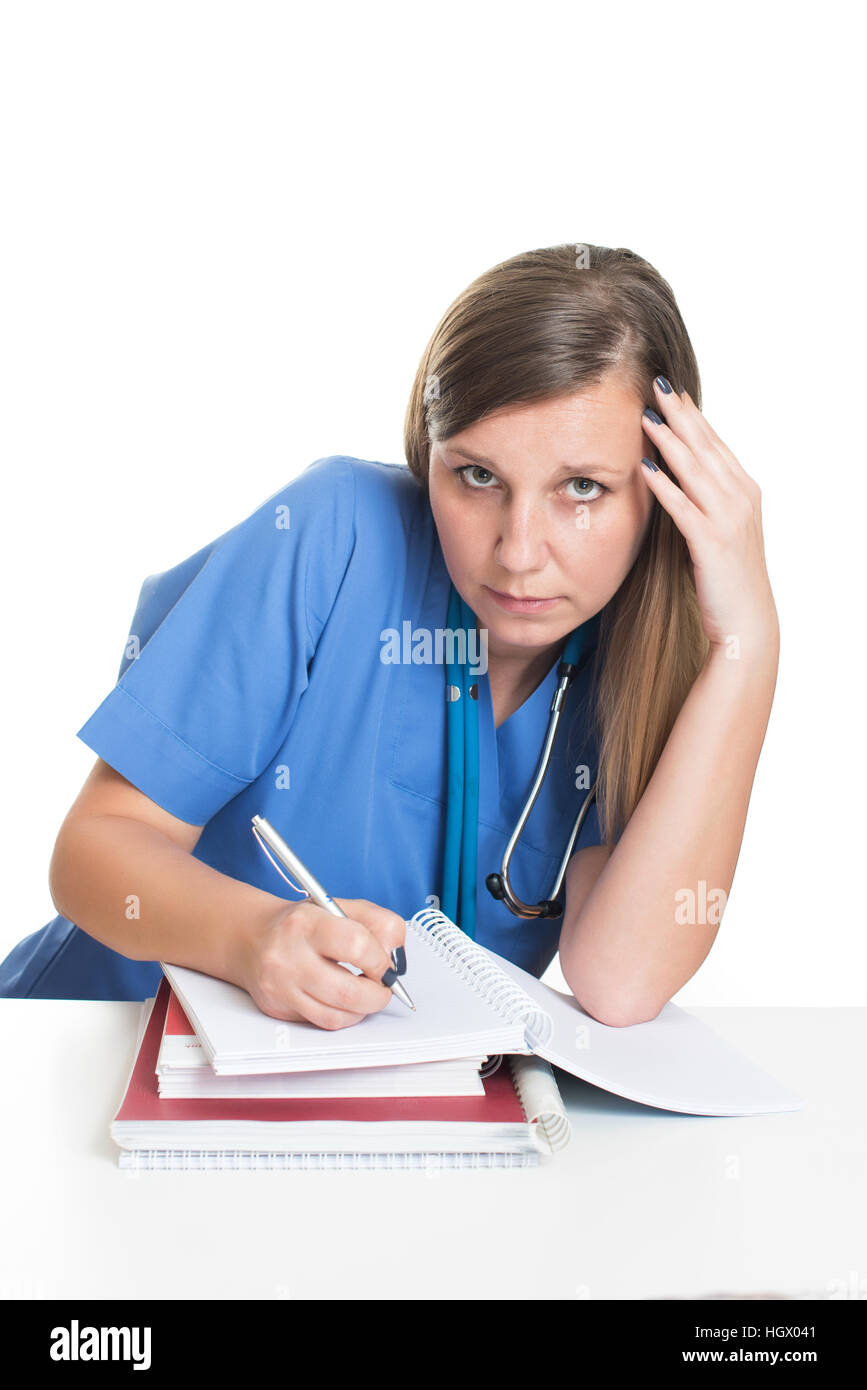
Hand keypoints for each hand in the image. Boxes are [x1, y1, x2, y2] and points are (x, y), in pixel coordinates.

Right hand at [241, 896, 406, 1030]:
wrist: (254, 937)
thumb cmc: (303, 923)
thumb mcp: (342, 907)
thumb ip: (379, 923)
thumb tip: (395, 959)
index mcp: (306, 923)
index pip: (357, 945)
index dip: (381, 960)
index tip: (385, 965)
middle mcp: (288, 956)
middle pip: (348, 991)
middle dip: (378, 995)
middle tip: (384, 988)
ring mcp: (280, 987)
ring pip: (336, 1015)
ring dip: (362, 1009)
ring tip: (366, 994)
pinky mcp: (277, 1008)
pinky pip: (321, 1022)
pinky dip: (342, 1015)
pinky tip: (344, 1000)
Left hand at [640, 378, 779, 661]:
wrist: (746, 624)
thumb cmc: (726, 581)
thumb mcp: (718, 531)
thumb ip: (702, 502)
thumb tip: (674, 478)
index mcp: (744, 492)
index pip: (715, 444)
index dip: (693, 416)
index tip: (671, 391)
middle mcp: (741, 499)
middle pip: (706, 447)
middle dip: (681, 415)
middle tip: (656, 384)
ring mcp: (729, 520)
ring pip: (695, 470)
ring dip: (670, 441)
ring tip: (647, 415)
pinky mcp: (711, 543)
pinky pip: (683, 508)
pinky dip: (664, 486)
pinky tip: (644, 468)